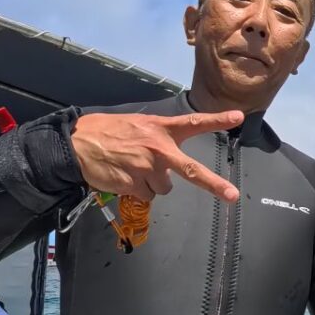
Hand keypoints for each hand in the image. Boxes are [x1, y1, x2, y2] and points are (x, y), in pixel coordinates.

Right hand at [70, 110, 244, 204]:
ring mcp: (147, 169)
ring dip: (151, 183)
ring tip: (131, 169)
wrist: (76, 144)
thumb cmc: (106, 133)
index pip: (193, 123)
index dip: (217, 120)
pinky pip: (145, 196)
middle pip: (192, 170)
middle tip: (232, 196)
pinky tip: (123, 177)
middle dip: (214, 184)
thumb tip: (168, 159)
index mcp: (160, 129)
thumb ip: (156, 138)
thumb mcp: (135, 125)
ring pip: (163, 188)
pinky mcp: (134, 185)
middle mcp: (158, 149)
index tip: (238, 117)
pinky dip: (136, 191)